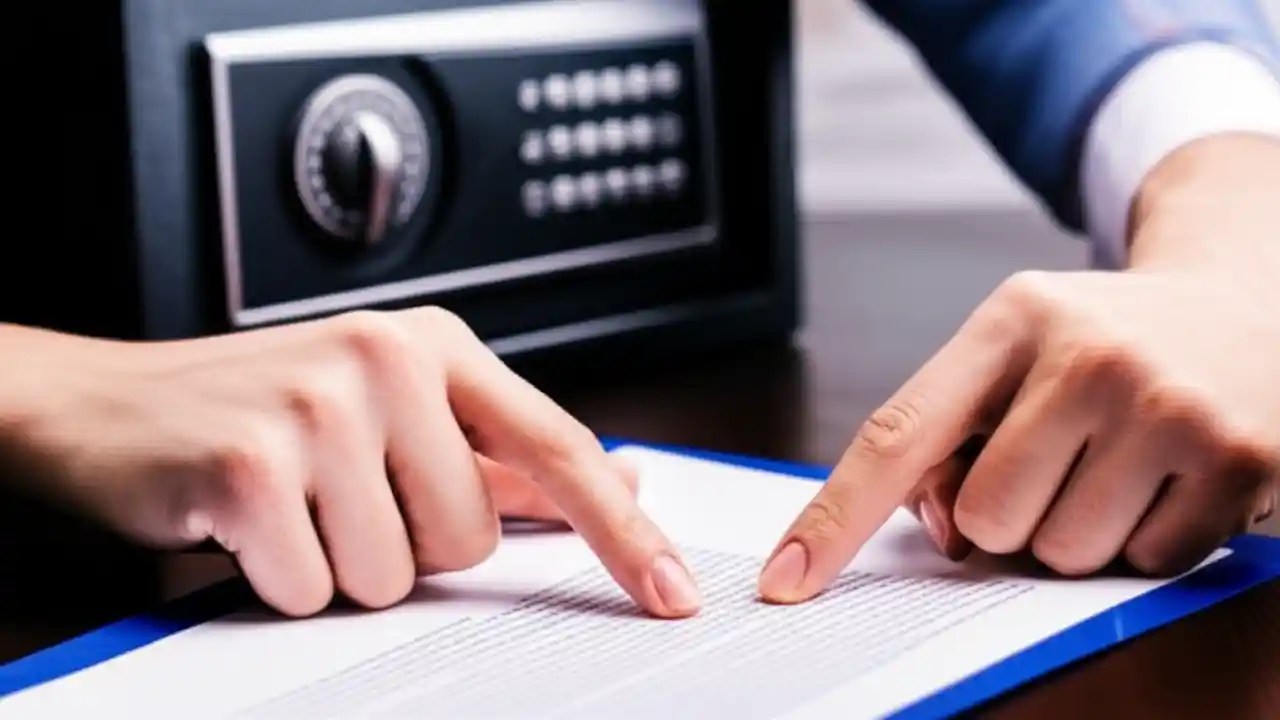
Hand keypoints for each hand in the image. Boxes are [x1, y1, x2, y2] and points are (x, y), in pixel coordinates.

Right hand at [0, 309, 700, 617]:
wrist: (112, 406)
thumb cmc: (265, 410)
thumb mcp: (392, 411)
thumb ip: (502, 453)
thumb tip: (620, 476)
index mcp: (435, 346)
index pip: (558, 449)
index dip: (621, 531)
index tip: (670, 589)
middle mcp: (388, 358)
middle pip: (469, 539)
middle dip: (407, 545)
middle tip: (339, 495)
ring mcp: (321, 404)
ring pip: (396, 575)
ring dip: (342, 564)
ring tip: (294, 504)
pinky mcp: (254, 460)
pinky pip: (316, 586)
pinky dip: (281, 578)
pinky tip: (249, 522)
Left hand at [758, 134, 1279, 602]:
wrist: (1247, 301)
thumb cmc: (1101, 344)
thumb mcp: (1016, 353)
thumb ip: (952, 436)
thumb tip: (947, 534)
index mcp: (1008, 321)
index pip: (898, 436)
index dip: (834, 519)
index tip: (787, 580)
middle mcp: (1087, 354)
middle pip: (987, 521)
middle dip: (1010, 516)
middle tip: (1056, 462)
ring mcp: (1167, 404)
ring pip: (1064, 553)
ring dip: (1078, 532)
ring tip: (1114, 464)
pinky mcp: (1238, 458)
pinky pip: (1147, 564)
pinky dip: (1147, 539)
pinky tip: (1166, 476)